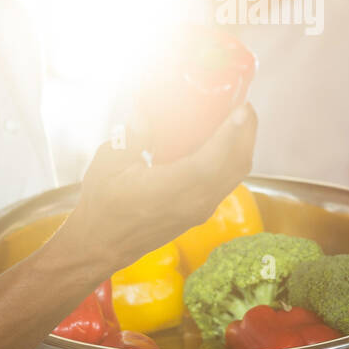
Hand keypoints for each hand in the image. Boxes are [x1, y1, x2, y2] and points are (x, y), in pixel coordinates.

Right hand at [61, 102, 257, 273]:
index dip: (230, 134)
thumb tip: (147, 111)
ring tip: (239, 118)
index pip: (210, 161)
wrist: (101, 245)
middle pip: (234, 165)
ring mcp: (200, 209)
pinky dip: (234, 159)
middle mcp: (192, 202)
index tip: (242, 109)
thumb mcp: (108, 164)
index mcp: (169, 191)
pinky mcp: (201, 212)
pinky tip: (226, 142)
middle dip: (246, 132)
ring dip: (244, 145)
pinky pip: (227, 182)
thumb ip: (132, 136)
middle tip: (244, 103)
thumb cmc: (102, 206)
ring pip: (235, 175)